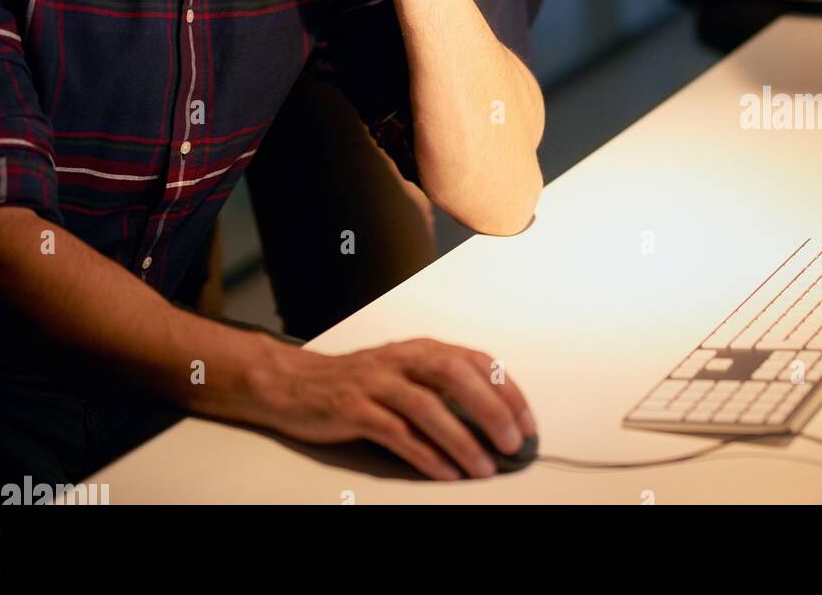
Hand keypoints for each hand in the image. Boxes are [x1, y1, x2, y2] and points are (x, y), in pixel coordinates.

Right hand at [261, 337, 537, 480]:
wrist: (294, 383)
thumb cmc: (356, 383)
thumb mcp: (404, 374)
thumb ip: (441, 389)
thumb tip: (492, 421)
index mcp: (420, 348)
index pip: (475, 361)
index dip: (507, 390)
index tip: (528, 421)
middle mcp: (401, 359)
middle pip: (455, 376)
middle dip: (491, 410)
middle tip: (514, 442)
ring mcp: (376, 382)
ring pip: (427, 406)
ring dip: (461, 438)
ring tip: (484, 467)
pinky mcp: (353, 408)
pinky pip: (395, 432)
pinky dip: (424, 454)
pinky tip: (445, 473)